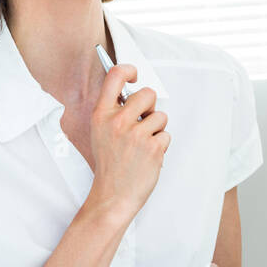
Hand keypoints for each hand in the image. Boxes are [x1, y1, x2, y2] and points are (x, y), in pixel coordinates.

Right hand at [87, 63, 169, 222]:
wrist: (112, 196)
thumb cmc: (110, 164)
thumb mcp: (100, 132)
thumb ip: (113, 112)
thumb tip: (134, 91)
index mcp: (101, 115)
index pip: (115, 76)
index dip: (129, 70)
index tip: (135, 75)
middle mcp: (118, 121)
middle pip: (148, 93)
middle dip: (151, 106)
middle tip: (144, 121)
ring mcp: (136, 135)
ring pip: (161, 116)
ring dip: (157, 129)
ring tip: (144, 145)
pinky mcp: (152, 148)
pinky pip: (166, 135)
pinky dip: (161, 146)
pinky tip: (148, 157)